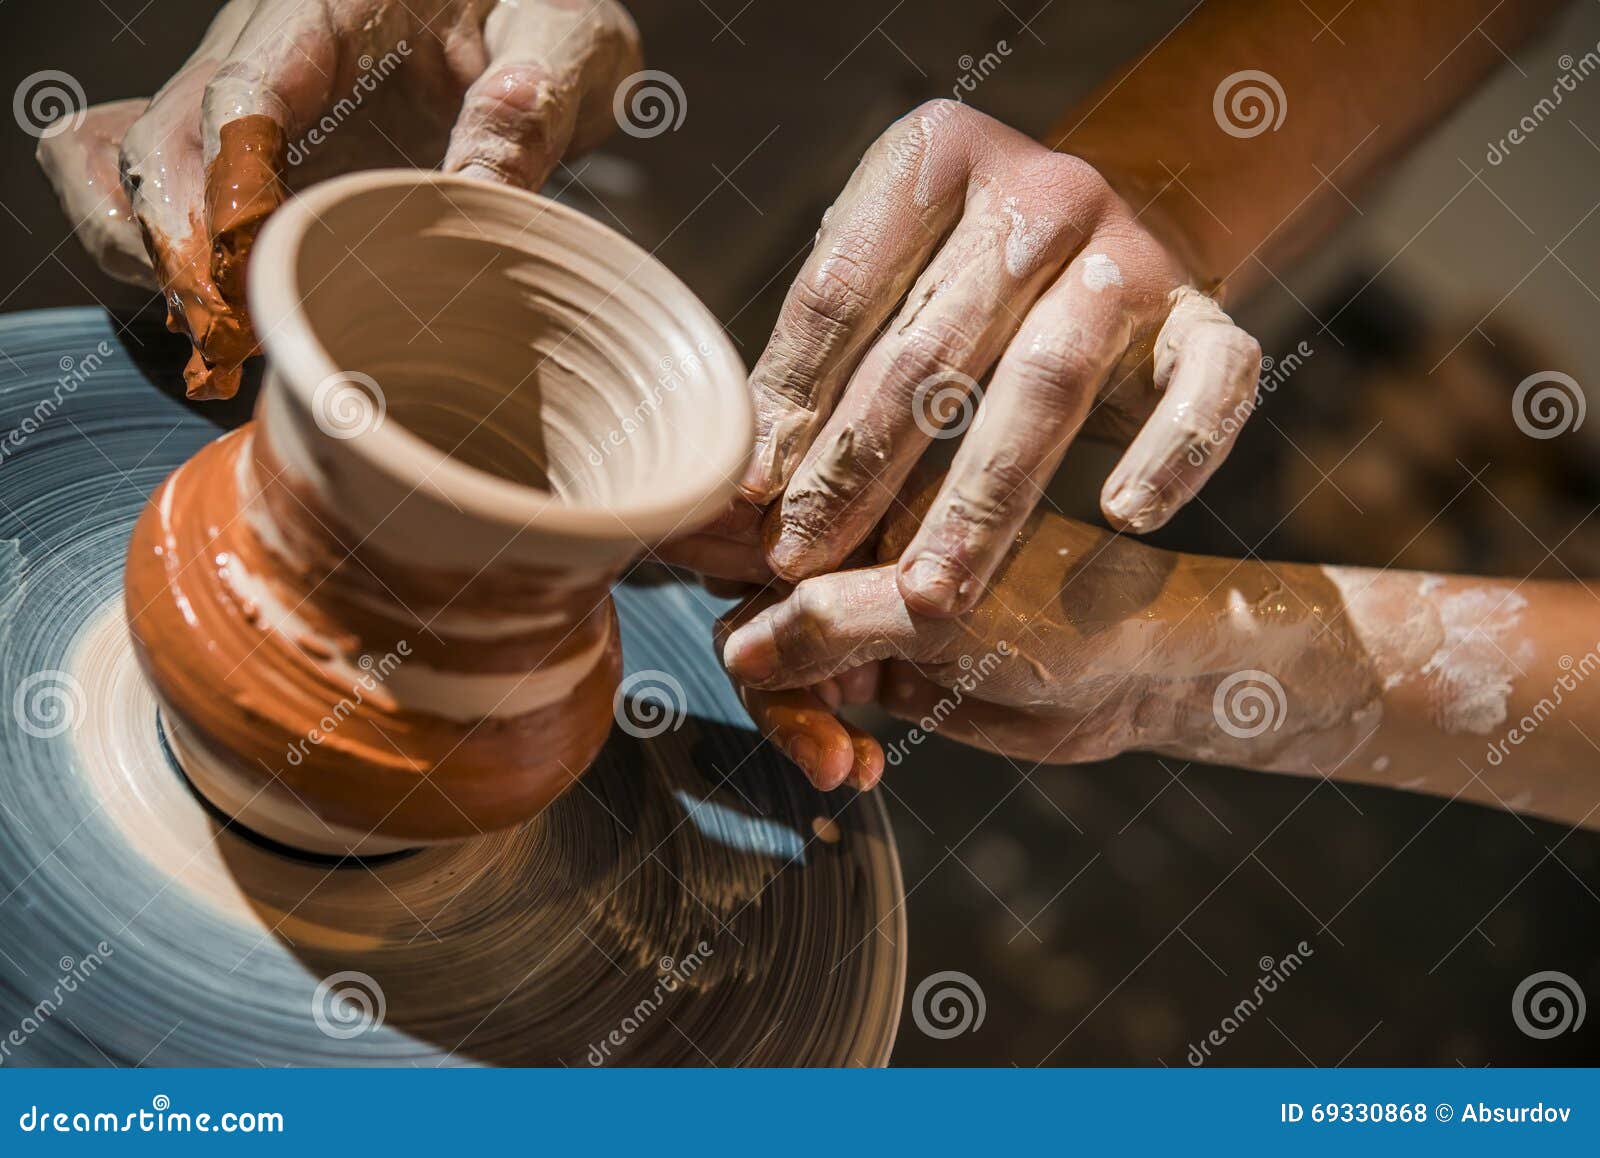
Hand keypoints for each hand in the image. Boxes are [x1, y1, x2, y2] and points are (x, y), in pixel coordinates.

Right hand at [36, 0, 639, 398]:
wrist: (534, 24)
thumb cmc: (543, 20)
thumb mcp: (564, 43)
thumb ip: (529, 103)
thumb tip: (480, 171)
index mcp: (332, 2)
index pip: (244, 87)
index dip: (226, 185)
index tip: (238, 268)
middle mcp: (271, 39)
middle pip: (168, 133)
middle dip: (180, 241)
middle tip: (228, 335)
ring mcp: (255, 91)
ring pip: (147, 161)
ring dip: (165, 255)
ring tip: (224, 338)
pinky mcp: (259, 137)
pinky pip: (166, 176)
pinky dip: (169, 246)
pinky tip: (223, 311)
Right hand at [719, 470, 1376, 787]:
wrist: (1147, 676)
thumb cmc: (1068, 612)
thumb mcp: (935, 615)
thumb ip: (827, 623)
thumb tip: (734, 650)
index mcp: (873, 486)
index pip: (759, 519)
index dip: (723, 576)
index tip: (719, 638)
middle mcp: (858, 533)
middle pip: (750, 598)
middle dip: (769, 680)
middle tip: (812, 742)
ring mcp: (866, 598)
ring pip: (776, 657)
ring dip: (795, 718)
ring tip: (838, 764)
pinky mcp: (881, 657)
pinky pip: (814, 699)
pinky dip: (822, 736)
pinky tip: (858, 767)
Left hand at [740, 99, 1261, 617]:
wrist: (1119, 213)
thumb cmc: (962, 270)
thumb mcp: (885, 273)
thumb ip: (823, 352)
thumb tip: (744, 482)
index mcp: (936, 157)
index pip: (841, 291)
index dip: (791, 400)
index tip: (750, 495)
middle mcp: (1039, 194)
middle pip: (931, 349)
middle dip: (858, 470)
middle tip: (804, 561)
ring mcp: (1131, 252)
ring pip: (1047, 382)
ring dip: (981, 498)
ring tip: (928, 593)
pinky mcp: (1206, 314)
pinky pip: (1209, 384)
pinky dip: (1174, 451)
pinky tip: (1127, 518)